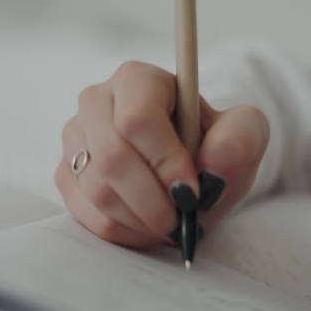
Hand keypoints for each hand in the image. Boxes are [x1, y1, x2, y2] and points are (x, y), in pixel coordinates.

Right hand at [55, 60, 268, 246]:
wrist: (187, 171)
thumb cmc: (212, 147)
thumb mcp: (244, 135)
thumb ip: (241, 138)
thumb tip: (215, 162)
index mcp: (137, 79)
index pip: (138, 118)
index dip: (165, 161)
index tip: (191, 192)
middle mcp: (96, 101)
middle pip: (111, 156)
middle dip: (151, 200)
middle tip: (180, 220)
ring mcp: (74, 138)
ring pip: (96, 189)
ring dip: (139, 219)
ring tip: (169, 223)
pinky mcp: (66, 173)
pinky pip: (86, 213)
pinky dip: (123, 231)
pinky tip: (146, 226)